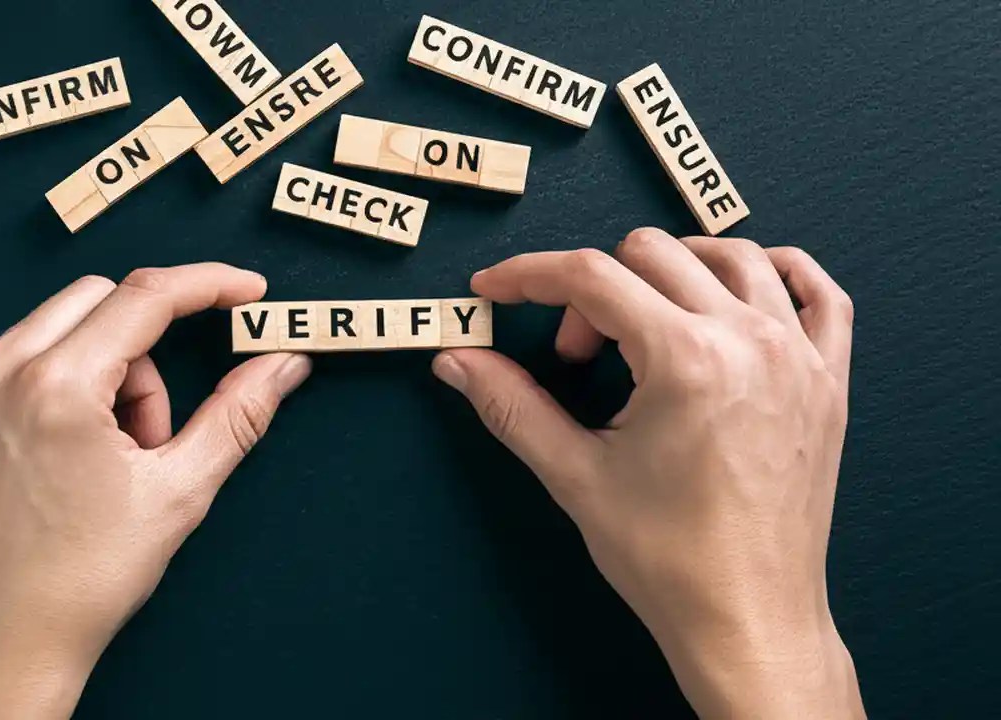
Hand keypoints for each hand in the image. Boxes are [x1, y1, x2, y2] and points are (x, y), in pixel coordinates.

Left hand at [0, 264, 311, 719]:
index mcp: (54, 387)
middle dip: (143, 353)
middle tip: (153, 434)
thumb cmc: (86, 580)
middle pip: (97, 302)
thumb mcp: (179, 492)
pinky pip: (6, 365)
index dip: (208, 285)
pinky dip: (47, 391)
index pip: (145, 296)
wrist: (1, 649)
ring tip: (101, 460)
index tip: (246, 290)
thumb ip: (238, 414)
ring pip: (52, 332)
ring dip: (96, 374)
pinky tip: (55, 460)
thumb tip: (283, 362)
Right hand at [433, 228, 863, 718]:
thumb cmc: (669, 558)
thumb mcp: (575, 474)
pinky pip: (817, 291)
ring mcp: (799, 355)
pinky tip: (737, 297)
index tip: (497, 289)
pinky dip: (774, 275)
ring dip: (672, 271)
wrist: (748, 617)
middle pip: (652, 253)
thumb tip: (457, 361)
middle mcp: (749, 340)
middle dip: (595, 293)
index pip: (591, 276)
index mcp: (685, 359)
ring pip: (732, 254)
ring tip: (644, 324)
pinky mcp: (828, 379)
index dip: (529, 276)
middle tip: (578, 358)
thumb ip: (511, 405)